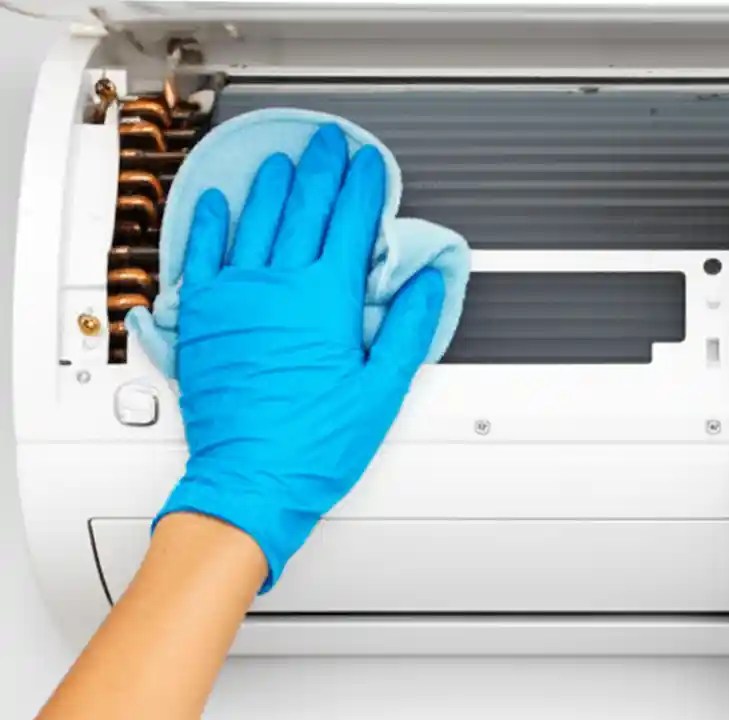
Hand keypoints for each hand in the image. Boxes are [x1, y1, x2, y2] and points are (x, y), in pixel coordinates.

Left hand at [156, 124, 444, 589]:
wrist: (250, 479)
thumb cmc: (314, 444)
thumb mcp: (382, 390)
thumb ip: (407, 327)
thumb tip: (429, 282)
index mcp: (326, 299)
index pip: (350, 221)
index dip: (364, 185)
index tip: (371, 164)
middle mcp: (278, 286)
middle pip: (303, 207)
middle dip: (321, 169)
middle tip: (330, 144)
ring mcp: (235, 298)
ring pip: (254, 220)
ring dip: (271, 185)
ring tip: (283, 162)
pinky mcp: (202, 318)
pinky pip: (201, 255)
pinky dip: (208, 224)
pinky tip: (216, 206)